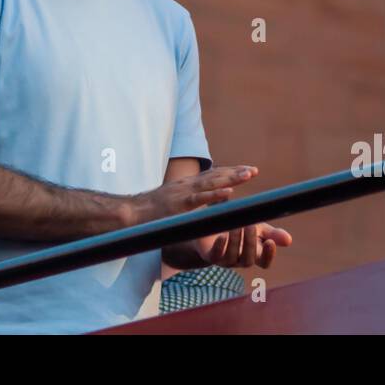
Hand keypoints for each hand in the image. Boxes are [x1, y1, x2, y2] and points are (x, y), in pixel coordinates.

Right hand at [131, 165, 256, 224]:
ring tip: (248, 175)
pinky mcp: (179, 205)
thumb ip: (186, 201)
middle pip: (215, 175)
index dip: (230, 172)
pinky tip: (230, 193)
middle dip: (236, 172)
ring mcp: (183, 194)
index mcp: (186, 185)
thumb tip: (200, 205)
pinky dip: (216, 195)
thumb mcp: (171, 202)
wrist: (130, 214)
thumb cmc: (150, 212)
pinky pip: (200, 199)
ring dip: (231, 178)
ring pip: (211, 183)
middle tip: (254, 170)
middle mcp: (186, 185)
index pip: (212, 175)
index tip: (247, 170)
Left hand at [198, 222, 292, 268]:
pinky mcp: (210, 255)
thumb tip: (289, 240)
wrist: (210, 227)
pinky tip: (223, 236)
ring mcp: (224, 260)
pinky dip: (220, 246)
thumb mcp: (257, 228)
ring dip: (235, 241)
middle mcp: (239, 259)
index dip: (268, 255)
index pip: (264, 262)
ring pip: (232, 256)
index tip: (270, 242)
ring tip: (236, 225)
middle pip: (248, 260)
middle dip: (250, 243)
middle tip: (251, 226)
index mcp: (253, 254)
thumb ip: (272, 234)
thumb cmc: (238, 227)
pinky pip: (215, 255)